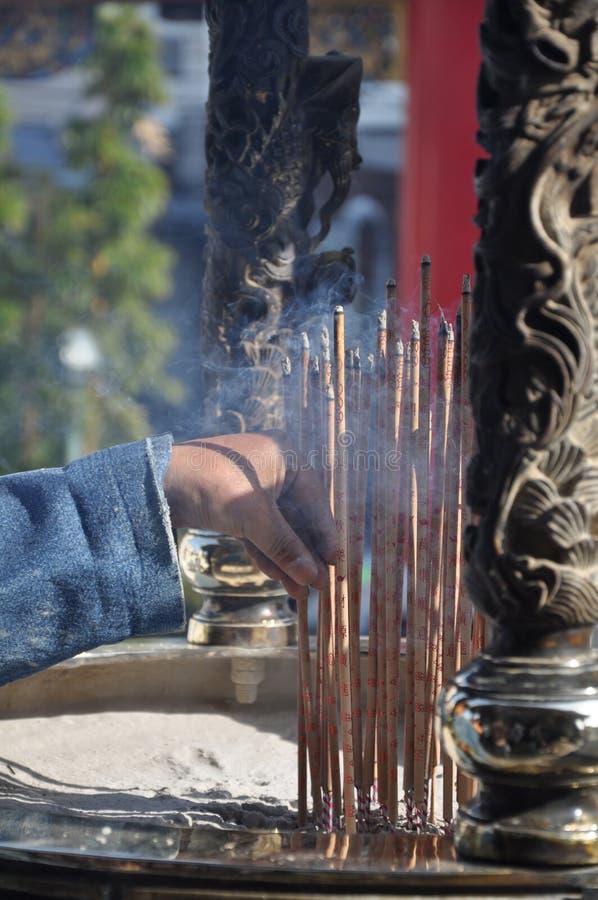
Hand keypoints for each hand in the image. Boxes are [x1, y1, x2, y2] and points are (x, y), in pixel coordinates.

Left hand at [163, 432, 336, 601]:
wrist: (158, 482)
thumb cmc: (213, 484)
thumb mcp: (254, 516)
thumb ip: (286, 546)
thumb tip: (313, 577)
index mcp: (285, 455)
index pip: (315, 499)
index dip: (325, 533)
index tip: (336, 562)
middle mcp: (272, 467)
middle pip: (297, 516)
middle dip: (305, 553)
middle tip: (320, 584)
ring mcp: (251, 487)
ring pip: (277, 528)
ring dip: (288, 559)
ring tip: (303, 591)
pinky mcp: (232, 505)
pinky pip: (258, 531)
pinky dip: (268, 554)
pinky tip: (281, 579)